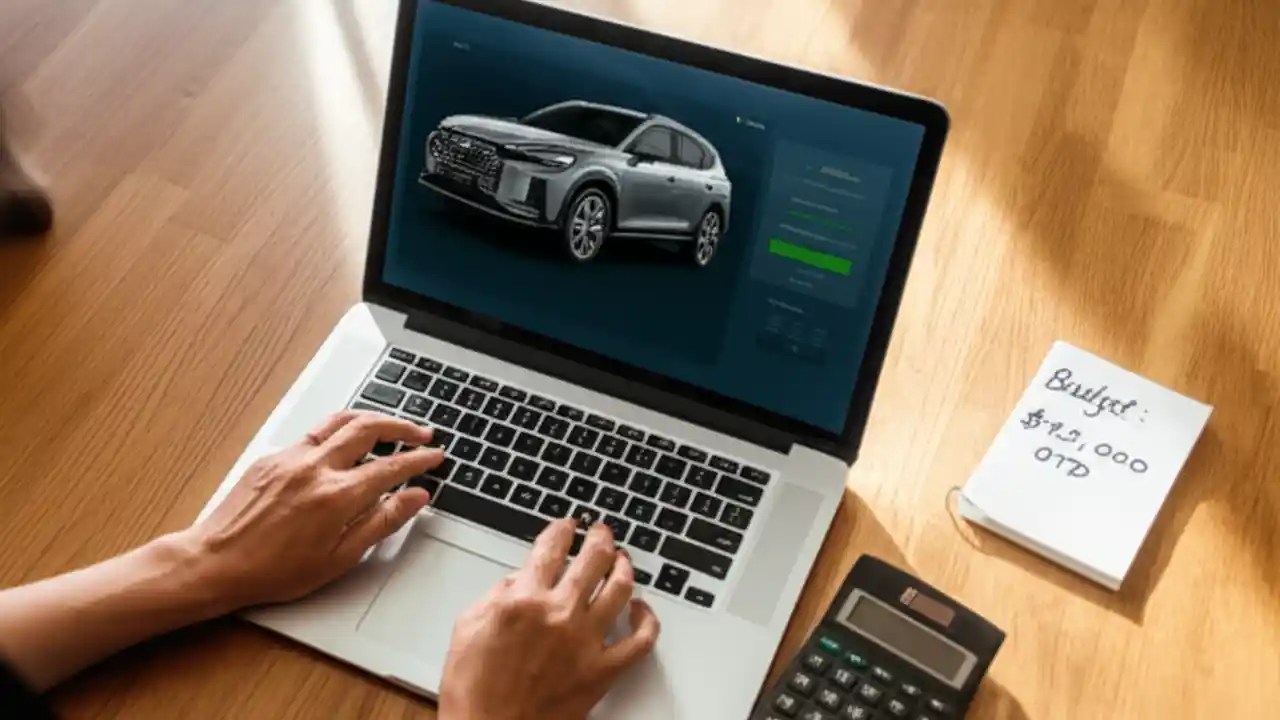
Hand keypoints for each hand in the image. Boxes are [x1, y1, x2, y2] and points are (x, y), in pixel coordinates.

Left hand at [180, 411, 442, 611]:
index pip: (392, 467)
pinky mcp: (272, 457)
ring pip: (340, 421)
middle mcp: (316, 468)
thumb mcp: (340, 557)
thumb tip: (415, 498)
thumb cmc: (274, 571)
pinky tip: (345, 441)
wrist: (216, 563)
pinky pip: (314, 434)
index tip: (435, 456)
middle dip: (402, 426)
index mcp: (337, 496)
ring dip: (372, 418)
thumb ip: (382, 521)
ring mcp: (291, 457)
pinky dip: (338, 431)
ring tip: (391, 424)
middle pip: (369, 428)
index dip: (420, 459)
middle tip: (422, 433)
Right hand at [439, 520, 660, 719]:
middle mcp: (560, 614)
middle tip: (601, 533)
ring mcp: (586, 642)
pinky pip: (641, 640)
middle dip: (600, 537)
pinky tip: (641, 608)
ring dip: (624, 566)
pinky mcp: (602, 671)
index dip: (563, 529)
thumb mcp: (467, 626)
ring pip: (621, 588)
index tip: (567, 525)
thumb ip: (496, 593)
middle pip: (593, 558)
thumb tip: (520, 578)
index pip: (552, 547)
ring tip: (622, 558)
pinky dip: (647, 619)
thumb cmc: (473, 689)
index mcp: (524, 599)